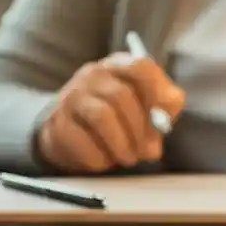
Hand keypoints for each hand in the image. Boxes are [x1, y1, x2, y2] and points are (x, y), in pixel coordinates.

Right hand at [36, 53, 185, 173]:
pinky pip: (83, 141)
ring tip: (128, 158)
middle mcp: (92, 75)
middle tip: (147, 151)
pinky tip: (104, 159)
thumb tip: (168, 108)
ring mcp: (71, 96)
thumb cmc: (115, 119)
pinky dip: (101, 157)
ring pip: (102, 116)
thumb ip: (163, 105)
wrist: (68, 133)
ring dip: (122, 144)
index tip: (165, 117)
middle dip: (140, 129)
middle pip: (122, 95)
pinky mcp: (57, 123)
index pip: (139, 65)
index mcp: (117, 66)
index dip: (157, 91)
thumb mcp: (143, 108)